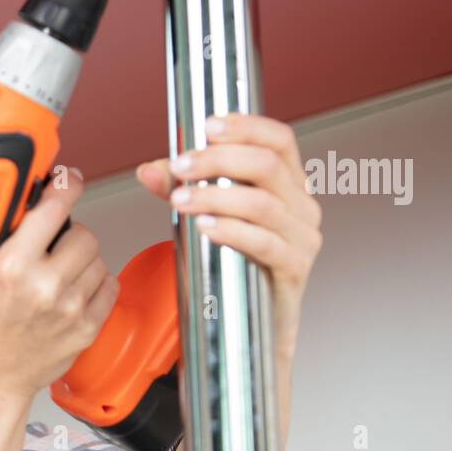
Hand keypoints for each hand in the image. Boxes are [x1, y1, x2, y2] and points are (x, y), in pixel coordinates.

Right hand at [0, 167, 118, 400]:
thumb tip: (24, 197)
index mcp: (11, 267)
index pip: (55, 208)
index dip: (67, 186)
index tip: (70, 180)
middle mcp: (44, 286)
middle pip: (84, 233)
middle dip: (71, 234)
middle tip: (53, 246)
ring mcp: (69, 309)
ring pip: (98, 259)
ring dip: (82, 260)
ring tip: (58, 273)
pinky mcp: (87, 328)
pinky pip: (109, 286)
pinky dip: (95, 283)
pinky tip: (72, 291)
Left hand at [136, 114, 321, 361]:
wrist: (252, 324)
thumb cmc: (236, 264)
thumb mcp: (208, 215)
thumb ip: (181, 189)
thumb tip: (149, 169)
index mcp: (288, 183)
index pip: (278, 140)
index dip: (246, 126)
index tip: (207, 126)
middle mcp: (302, 205)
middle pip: (267, 166)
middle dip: (218, 160)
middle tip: (181, 166)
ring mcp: (302, 237)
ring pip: (262, 204)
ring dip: (216, 196)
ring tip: (181, 199)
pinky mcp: (294, 268)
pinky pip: (264, 243)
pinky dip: (232, 231)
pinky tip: (206, 228)